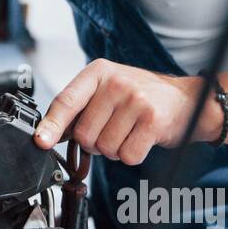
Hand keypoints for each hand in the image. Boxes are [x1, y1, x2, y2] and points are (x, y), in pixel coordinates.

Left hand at [32, 59, 217, 164]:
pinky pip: (127, 155)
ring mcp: (136, 100)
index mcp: (98, 72)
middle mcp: (116, 83)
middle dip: (94, 142)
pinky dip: (131, 155)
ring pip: (105, 148)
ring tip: (128, 132)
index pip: (66, 101)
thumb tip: (47, 135)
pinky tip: (140, 139)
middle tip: (112, 130)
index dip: (51, 125)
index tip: (41, 141)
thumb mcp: (107, 90)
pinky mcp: (152, 121)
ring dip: (114, 149)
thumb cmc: (140, 97)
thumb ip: (79, 107)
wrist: (186, 99)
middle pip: (84, 134)